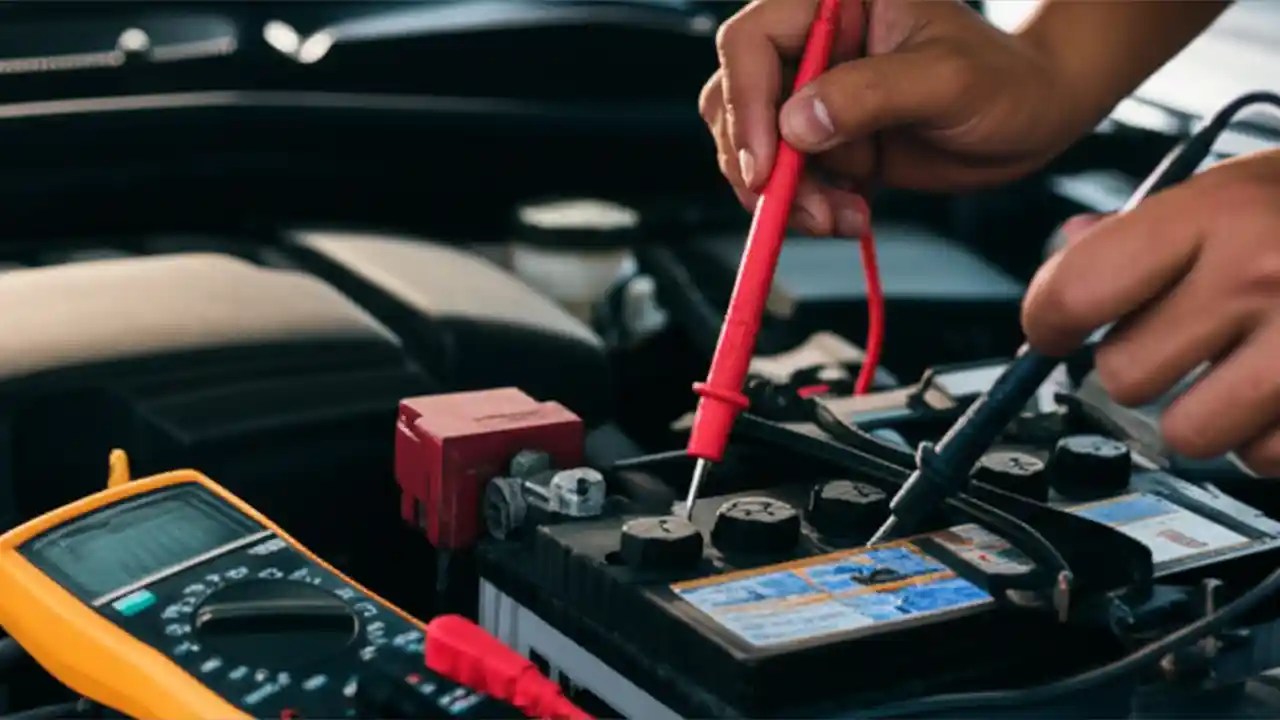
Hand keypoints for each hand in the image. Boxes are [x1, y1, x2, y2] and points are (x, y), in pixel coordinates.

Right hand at [699, 0, 1088, 235]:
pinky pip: (785, 179)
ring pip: (753, 149)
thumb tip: (794, 126)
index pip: (751, 43)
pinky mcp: (822, 139)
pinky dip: (807, 208)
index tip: (765, 165)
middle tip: (800, 208)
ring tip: (839, 220)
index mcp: (834, 1)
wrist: (1033, 118)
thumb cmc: (1007, 81)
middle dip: (760, 164)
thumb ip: (869, 94)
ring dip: (784, 197)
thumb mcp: (946, 81)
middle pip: (735, 100)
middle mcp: (812, 42)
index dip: (746, 104)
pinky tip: (851, 217)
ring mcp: (813, 94)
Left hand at [1023, 149, 1279, 475]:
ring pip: (1187, 435)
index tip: (1054, 330)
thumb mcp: (1240, 188)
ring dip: (1206, 413)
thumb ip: (1148, 230)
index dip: (1049, 320)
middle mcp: (1262, 277)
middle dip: (1143, 365)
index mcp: (1218, 213)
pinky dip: (1270, 439)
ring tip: (1247, 369)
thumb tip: (1069, 256)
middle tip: (1187, 339)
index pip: (1076, 290)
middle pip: (1123, 376)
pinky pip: (1264, 461)